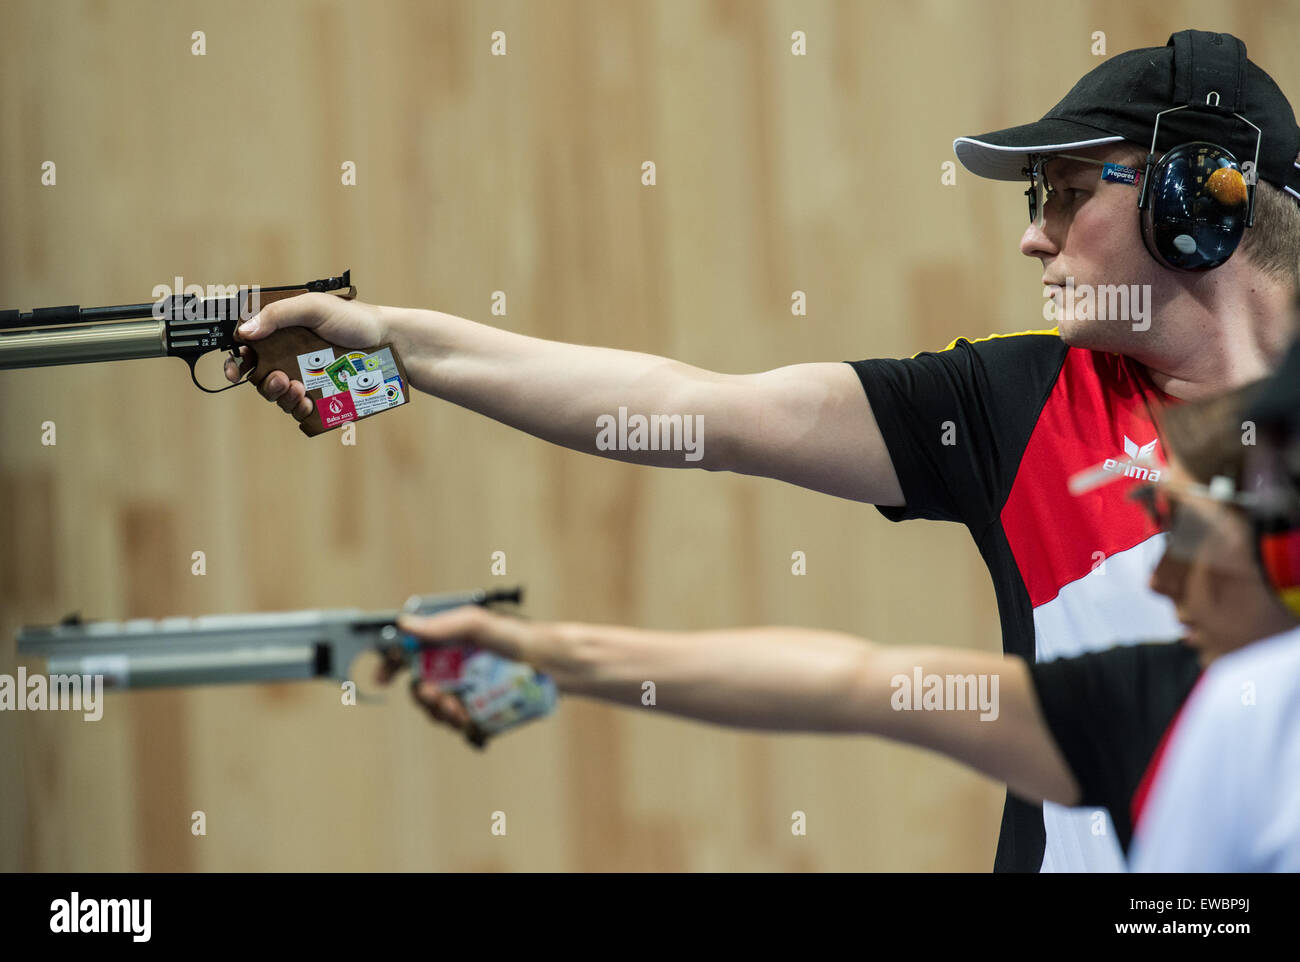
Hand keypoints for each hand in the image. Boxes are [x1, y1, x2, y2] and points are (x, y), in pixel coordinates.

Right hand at [224, 292, 386, 422]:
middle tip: (280, 379)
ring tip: (297, 389)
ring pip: (278, 395)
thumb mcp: (313, 307)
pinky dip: (298, 409)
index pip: (248, 347)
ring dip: (280, 396)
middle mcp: (289, 355)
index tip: (235, 371)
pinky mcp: (321, 395)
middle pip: (259, 376)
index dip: (236, 360)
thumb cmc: (355, 320)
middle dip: (263, 382)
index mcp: (282, 331)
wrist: (390, 343)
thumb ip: (278, 315)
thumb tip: (245, 331)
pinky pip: (300, 409)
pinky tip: (307, 403)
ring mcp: (305, 377)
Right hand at [375, 604, 550, 744]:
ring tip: (458, 711)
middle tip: (437, 697)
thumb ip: (444, 627)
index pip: (408, 652)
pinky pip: (457, 723)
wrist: (553, 664)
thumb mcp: (479, 625)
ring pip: (436, 708)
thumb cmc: (517, 636)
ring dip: (439, 713)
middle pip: (418, 686)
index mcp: (446, 642)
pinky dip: (457, 725)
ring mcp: (464, 689)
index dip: (390, 664)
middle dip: (422, 695)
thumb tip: (404, 625)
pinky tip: (468, 721)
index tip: (383, 678)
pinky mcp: (478, 709)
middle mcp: (452, 666)